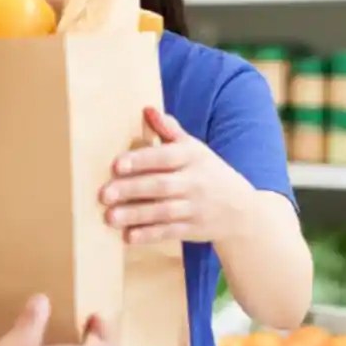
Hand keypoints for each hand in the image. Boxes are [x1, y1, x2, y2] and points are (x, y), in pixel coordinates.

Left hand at [101, 107, 248, 244]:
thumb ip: (170, 131)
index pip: (165, 156)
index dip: (141, 160)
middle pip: (161, 185)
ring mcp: (195, 208)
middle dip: (131, 190)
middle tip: (104, 194)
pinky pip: (170, 232)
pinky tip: (129, 236)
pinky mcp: (194, 229)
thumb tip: (148, 109)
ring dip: (135, 215)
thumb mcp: (195, 149)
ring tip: (110, 217)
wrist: (241, 211)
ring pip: (163, 211)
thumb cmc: (208, 173)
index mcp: (193, 157)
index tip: (116, 165)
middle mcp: (195, 182)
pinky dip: (149, 235)